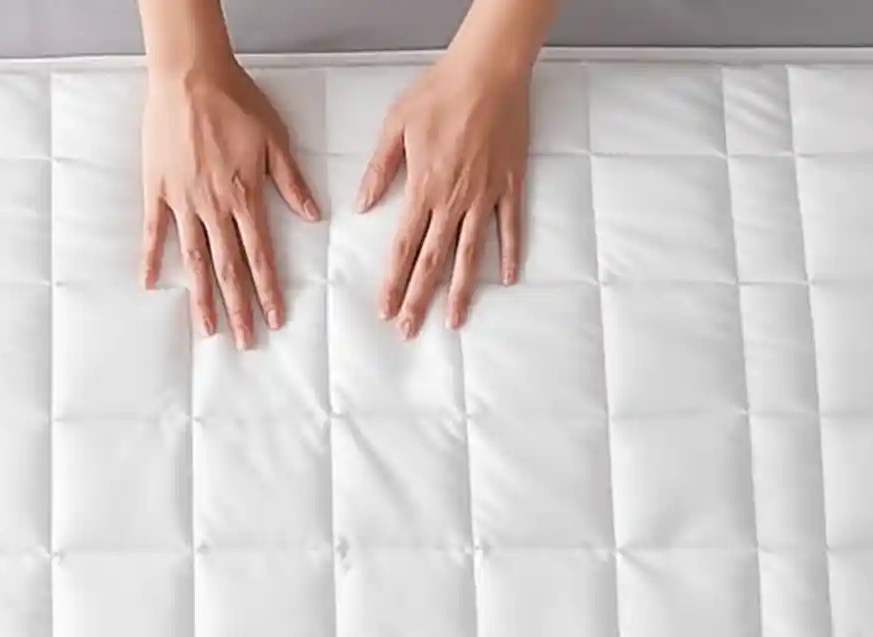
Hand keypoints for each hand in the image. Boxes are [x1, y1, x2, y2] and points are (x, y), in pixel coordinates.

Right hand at [141, 61, 319, 348]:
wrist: (190, 75)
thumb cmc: (235, 101)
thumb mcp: (276, 140)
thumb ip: (291, 182)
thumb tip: (313, 215)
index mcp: (245, 196)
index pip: (260, 256)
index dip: (268, 290)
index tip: (275, 319)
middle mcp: (214, 206)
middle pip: (227, 268)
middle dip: (238, 307)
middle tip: (244, 341)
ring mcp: (182, 200)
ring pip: (193, 258)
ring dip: (200, 297)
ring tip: (206, 329)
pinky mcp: (157, 188)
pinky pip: (153, 231)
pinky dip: (151, 258)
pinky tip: (150, 284)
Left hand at [356, 51, 530, 337]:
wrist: (488, 70)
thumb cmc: (439, 91)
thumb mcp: (395, 125)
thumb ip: (379, 169)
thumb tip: (362, 204)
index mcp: (423, 187)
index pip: (404, 246)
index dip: (394, 281)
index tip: (386, 309)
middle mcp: (454, 199)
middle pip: (433, 261)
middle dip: (419, 299)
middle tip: (409, 330)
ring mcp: (486, 195)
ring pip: (471, 253)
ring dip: (461, 291)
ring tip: (454, 321)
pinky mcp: (510, 185)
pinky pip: (510, 227)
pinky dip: (510, 253)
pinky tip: (507, 278)